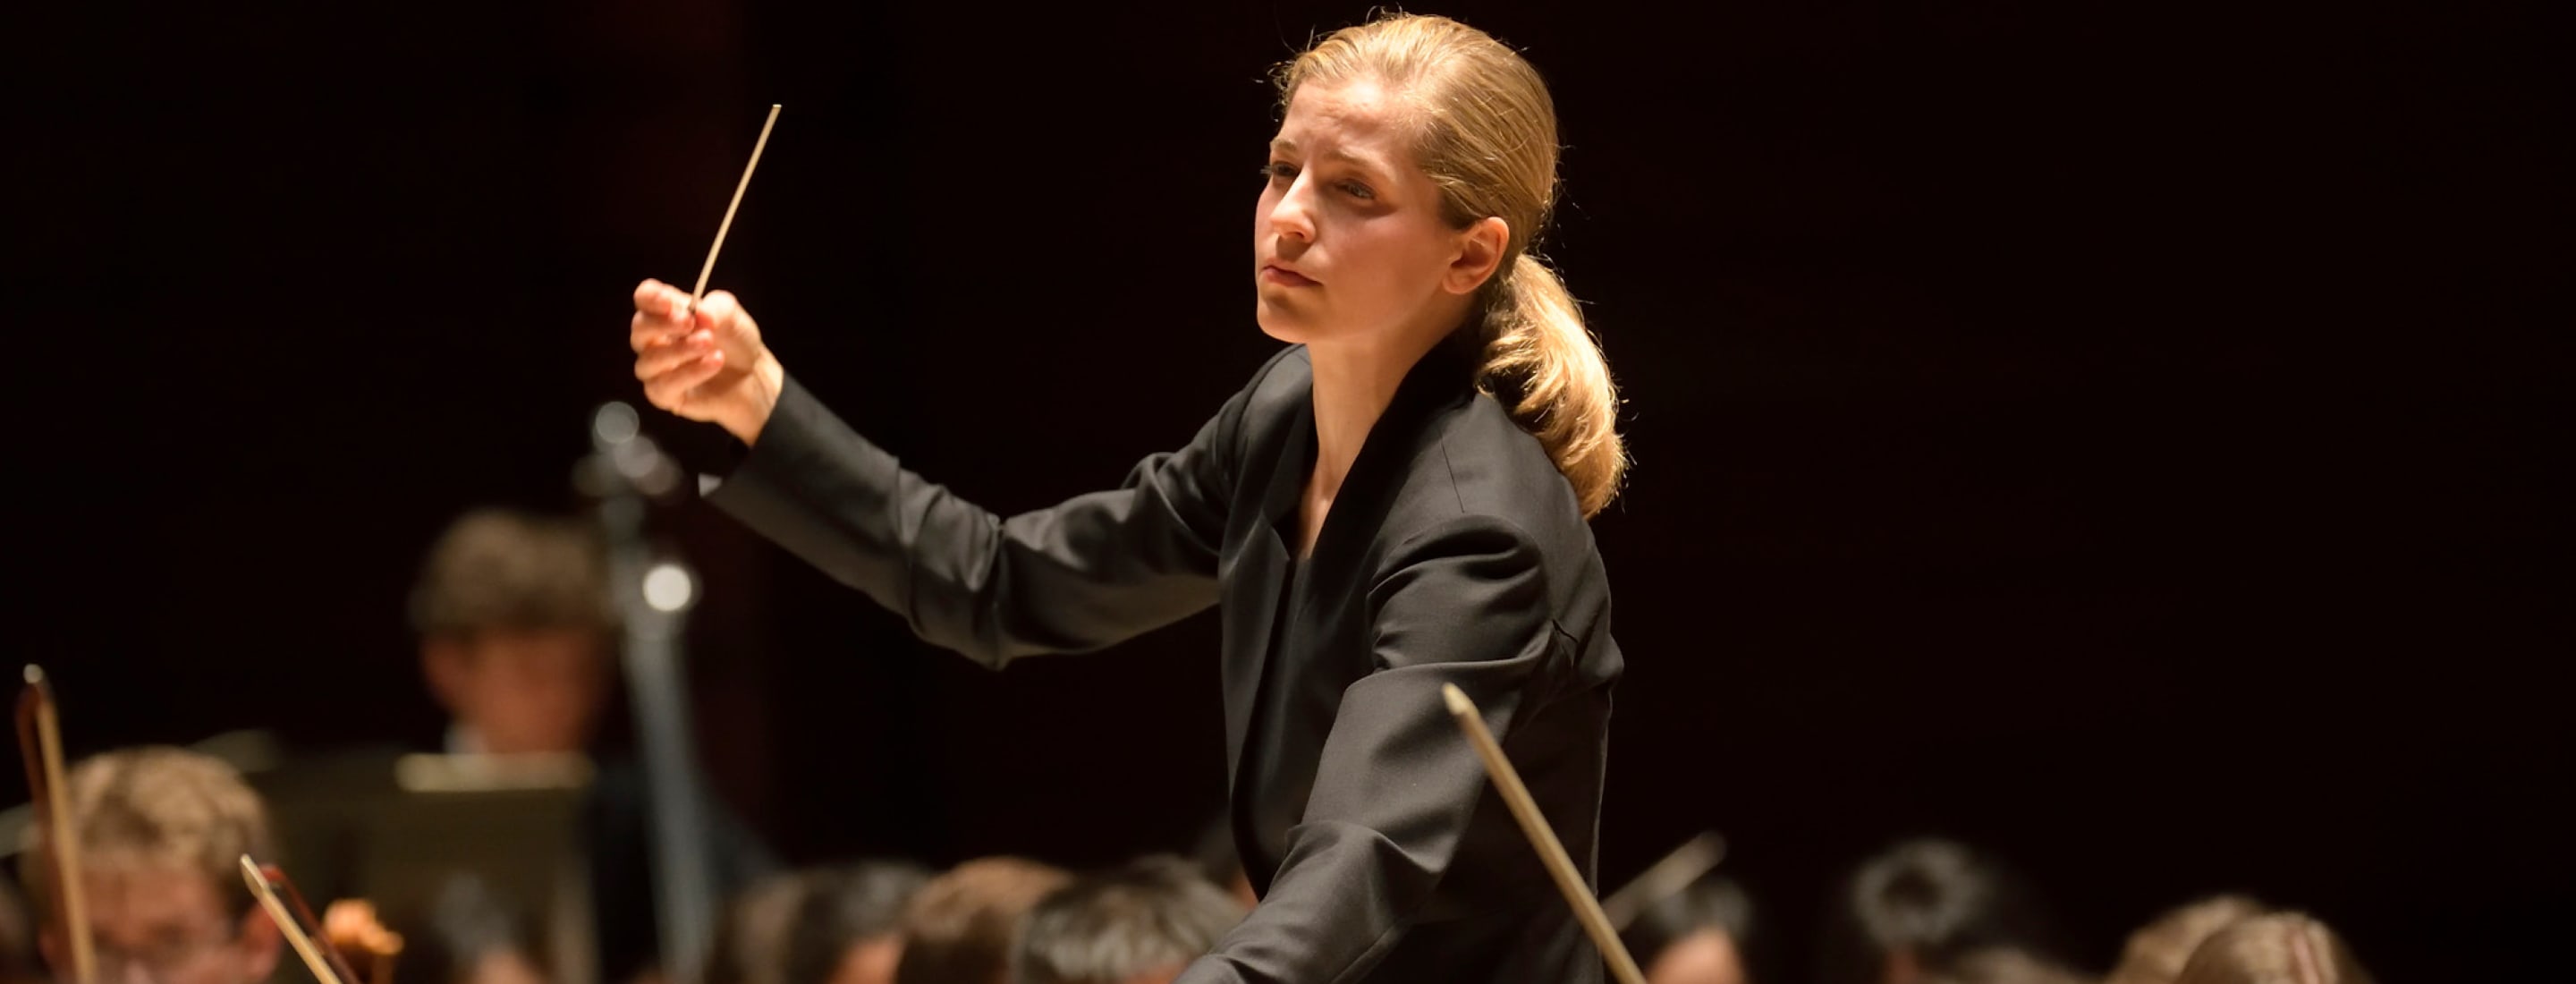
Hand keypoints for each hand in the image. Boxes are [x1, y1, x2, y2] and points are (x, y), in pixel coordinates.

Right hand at [630, 279, 784, 443]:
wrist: (753, 376)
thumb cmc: (735, 342)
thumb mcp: (731, 316)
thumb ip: (714, 309)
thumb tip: (699, 314)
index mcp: (666, 313)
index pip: (644, 299)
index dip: (650, 298)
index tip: (668, 301)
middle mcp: (655, 340)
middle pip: (639, 328)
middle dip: (662, 324)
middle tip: (689, 322)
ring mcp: (657, 369)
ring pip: (649, 360)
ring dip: (679, 350)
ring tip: (708, 343)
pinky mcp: (665, 396)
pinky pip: (664, 386)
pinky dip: (691, 373)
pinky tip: (714, 363)